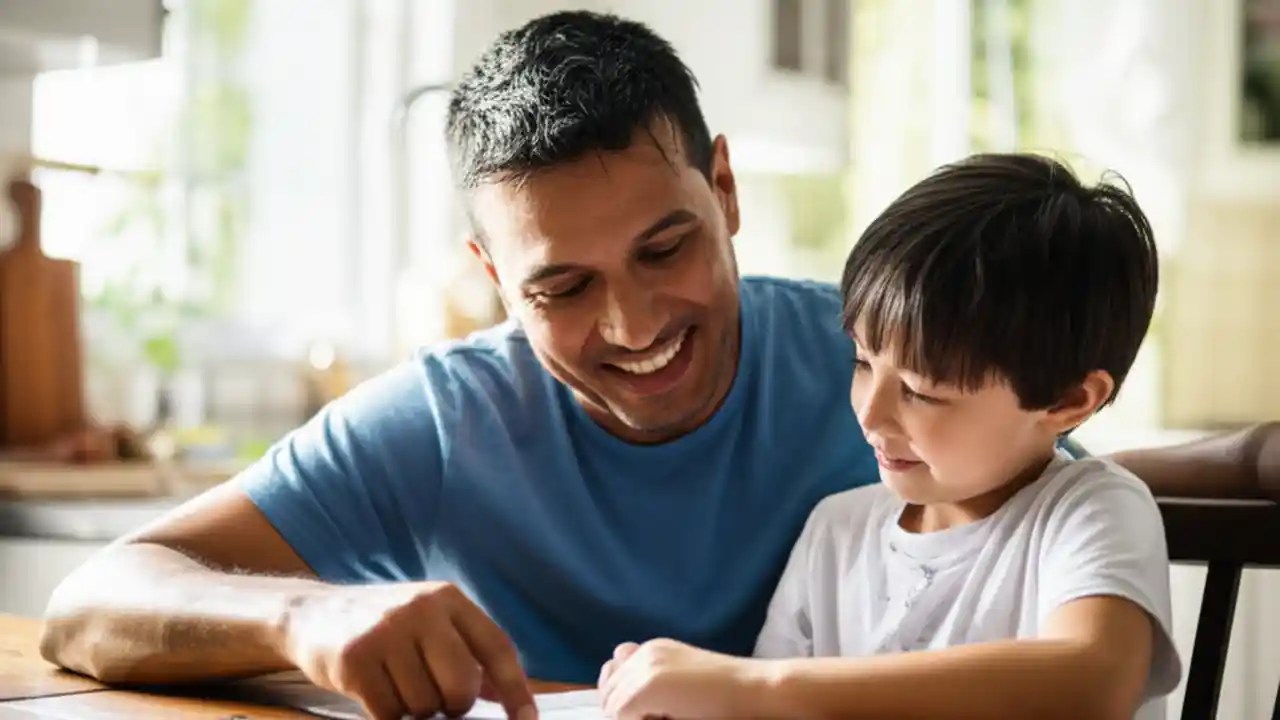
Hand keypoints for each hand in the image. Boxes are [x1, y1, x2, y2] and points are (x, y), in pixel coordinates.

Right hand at [280, 581, 535, 719]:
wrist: (312, 612)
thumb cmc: (384, 625)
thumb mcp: (429, 622)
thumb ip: (467, 650)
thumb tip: (503, 694)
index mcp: (447, 598)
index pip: (496, 647)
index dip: (515, 689)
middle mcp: (420, 609)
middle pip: (461, 686)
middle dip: (453, 704)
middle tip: (437, 699)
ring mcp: (385, 633)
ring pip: (424, 705)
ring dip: (415, 709)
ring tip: (398, 684)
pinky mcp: (354, 660)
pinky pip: (389, 713)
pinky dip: (387, 713)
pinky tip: (376, 691)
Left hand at [598, 639, 766, 718]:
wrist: (755, 689)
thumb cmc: (727, 695)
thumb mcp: (682, 683)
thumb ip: (653, 683)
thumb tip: (620, 704)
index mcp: (653, 650)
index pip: (612, 673)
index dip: (623, 697)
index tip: (649, 710)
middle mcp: (645, 653)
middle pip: (607, 689)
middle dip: (624, 709)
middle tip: (659, 715)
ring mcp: (645, 667)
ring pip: (612, 704)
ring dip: (631, 717)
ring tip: (667, 716)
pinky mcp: (648, 686)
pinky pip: (621, 714)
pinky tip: (671, 717)